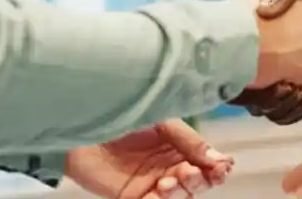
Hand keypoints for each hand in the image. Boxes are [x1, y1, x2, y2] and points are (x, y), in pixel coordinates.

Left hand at [65, 120, 232, 198]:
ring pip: (179, 197)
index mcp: (178, 143)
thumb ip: (188, 140)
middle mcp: (167, 164)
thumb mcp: (161, 120)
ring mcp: (149, 182)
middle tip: (191, 172)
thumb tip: (219, 159)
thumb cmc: (120, 112)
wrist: (81, 123)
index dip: (217, 166)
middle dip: (200, 181)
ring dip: (180, 192)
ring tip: (168, 180)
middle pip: (197, 183)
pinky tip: (158, 191)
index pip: (206, 160)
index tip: (221, 167)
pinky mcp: (130, 196)